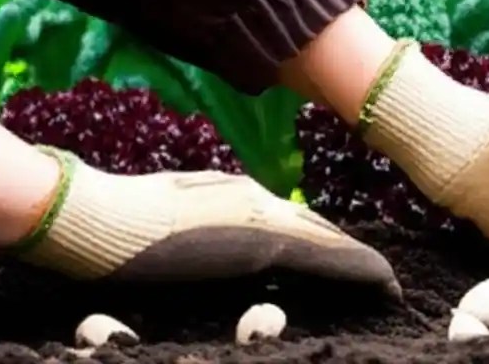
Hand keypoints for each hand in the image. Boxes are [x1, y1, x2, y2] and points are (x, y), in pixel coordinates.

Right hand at [8, 147, 398, 293]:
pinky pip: (320, 259)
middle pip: (322, 235)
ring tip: (390, 289)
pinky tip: (380, 283)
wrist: (97, 218)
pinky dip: (354, 271)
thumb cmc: (125, 224)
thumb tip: (233, 255)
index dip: (333, 250)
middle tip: (386, 285)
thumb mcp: (182, 224)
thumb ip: (216, 234)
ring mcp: (260, 220)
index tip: (359, 270)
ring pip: (328, 244)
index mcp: (242, 199)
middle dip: (354, 261)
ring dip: (361, 268)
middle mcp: (259, 203)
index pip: (301, 228)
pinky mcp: (256, 244)